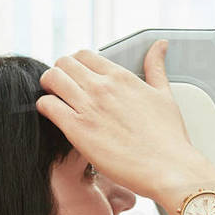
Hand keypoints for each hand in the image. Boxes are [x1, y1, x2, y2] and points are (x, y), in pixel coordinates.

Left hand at [37, 42, 214, 210]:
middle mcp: (102, 87)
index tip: (77, 78)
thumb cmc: (169, 137)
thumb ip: (156, 67)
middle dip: (59, 72)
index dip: (77, 65)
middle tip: (62, 88)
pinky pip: (47, 105)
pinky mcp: (77, 129)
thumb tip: (160, 45)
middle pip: (64, 62)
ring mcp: (88, 107)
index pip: (85, 55)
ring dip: (48, 86)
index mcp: (121, 77)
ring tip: (54, 99)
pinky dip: (45, 107)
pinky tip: (52, 115)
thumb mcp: (164, 94)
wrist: (168, 168)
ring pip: (52, 79)